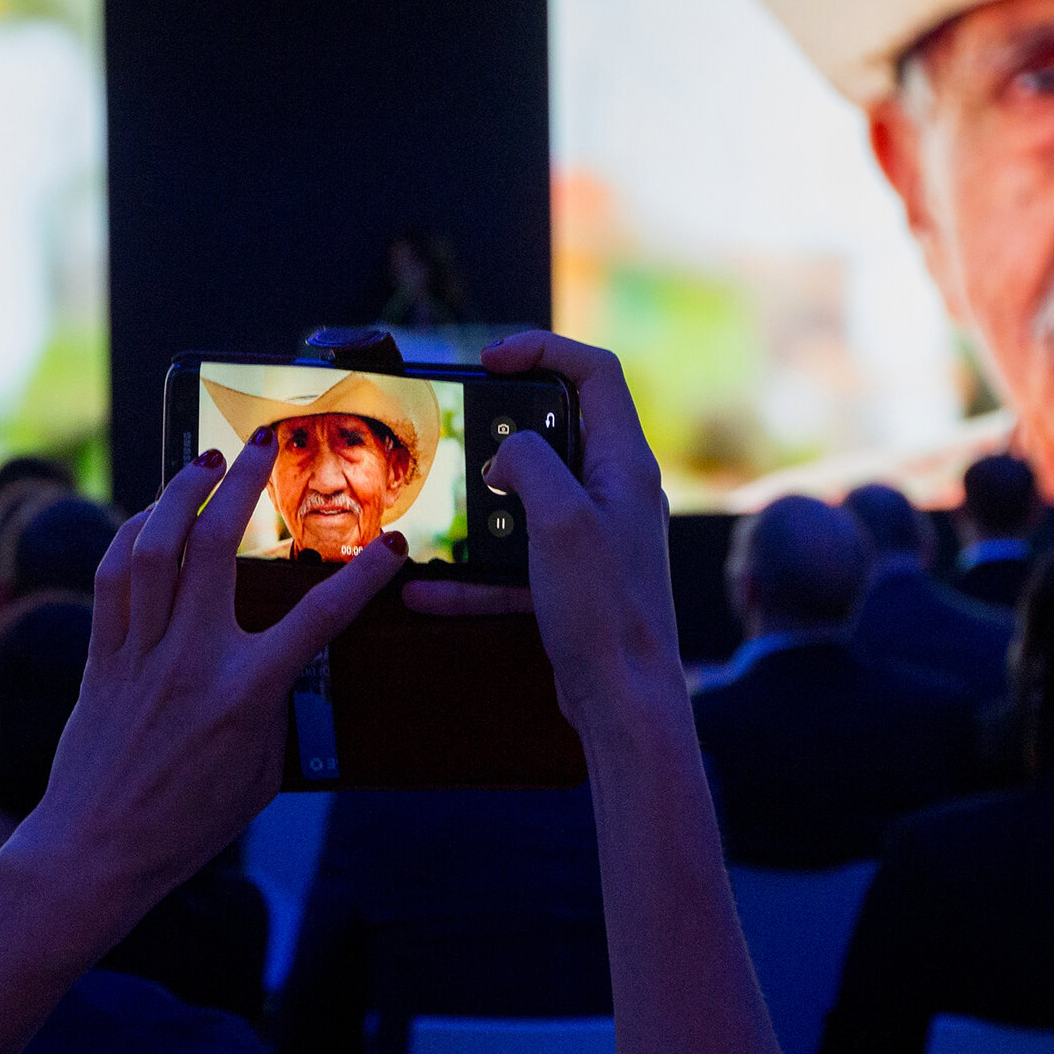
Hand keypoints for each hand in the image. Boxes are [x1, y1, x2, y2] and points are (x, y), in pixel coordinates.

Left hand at [10, 429, 405, 919]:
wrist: (97, 849)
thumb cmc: (189, 823)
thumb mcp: (263, 773)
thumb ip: (281, 710)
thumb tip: (291, 666)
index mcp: (247, 694)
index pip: (321, 618)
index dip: (363, 578)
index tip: (393, 547)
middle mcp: (193, 660)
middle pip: (218, 544)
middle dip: (246, 482)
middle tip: (267, 444)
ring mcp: (142, 652)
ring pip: (158, 546)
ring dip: (182, 492)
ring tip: (206, 461)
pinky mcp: (103, 656)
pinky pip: (115, 576)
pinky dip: (133, 535)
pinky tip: (150, 517)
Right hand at [405, 331, 681, 740]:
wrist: (625, 703)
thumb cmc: (606, 612)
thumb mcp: (560, 520)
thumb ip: (529, 463)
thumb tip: (505, 452)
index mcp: (625, 465)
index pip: (595, 373)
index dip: (543, 350)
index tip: (490, 360)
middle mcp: (616, 494)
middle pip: (559, 430)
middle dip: (504, 435)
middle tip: (466, 443)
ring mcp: (596, 538)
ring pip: (531, 499)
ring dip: (485, 508)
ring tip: (449, 518)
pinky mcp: (574, 581)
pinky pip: (516, 562)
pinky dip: (476, 573)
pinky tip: (428, 592)